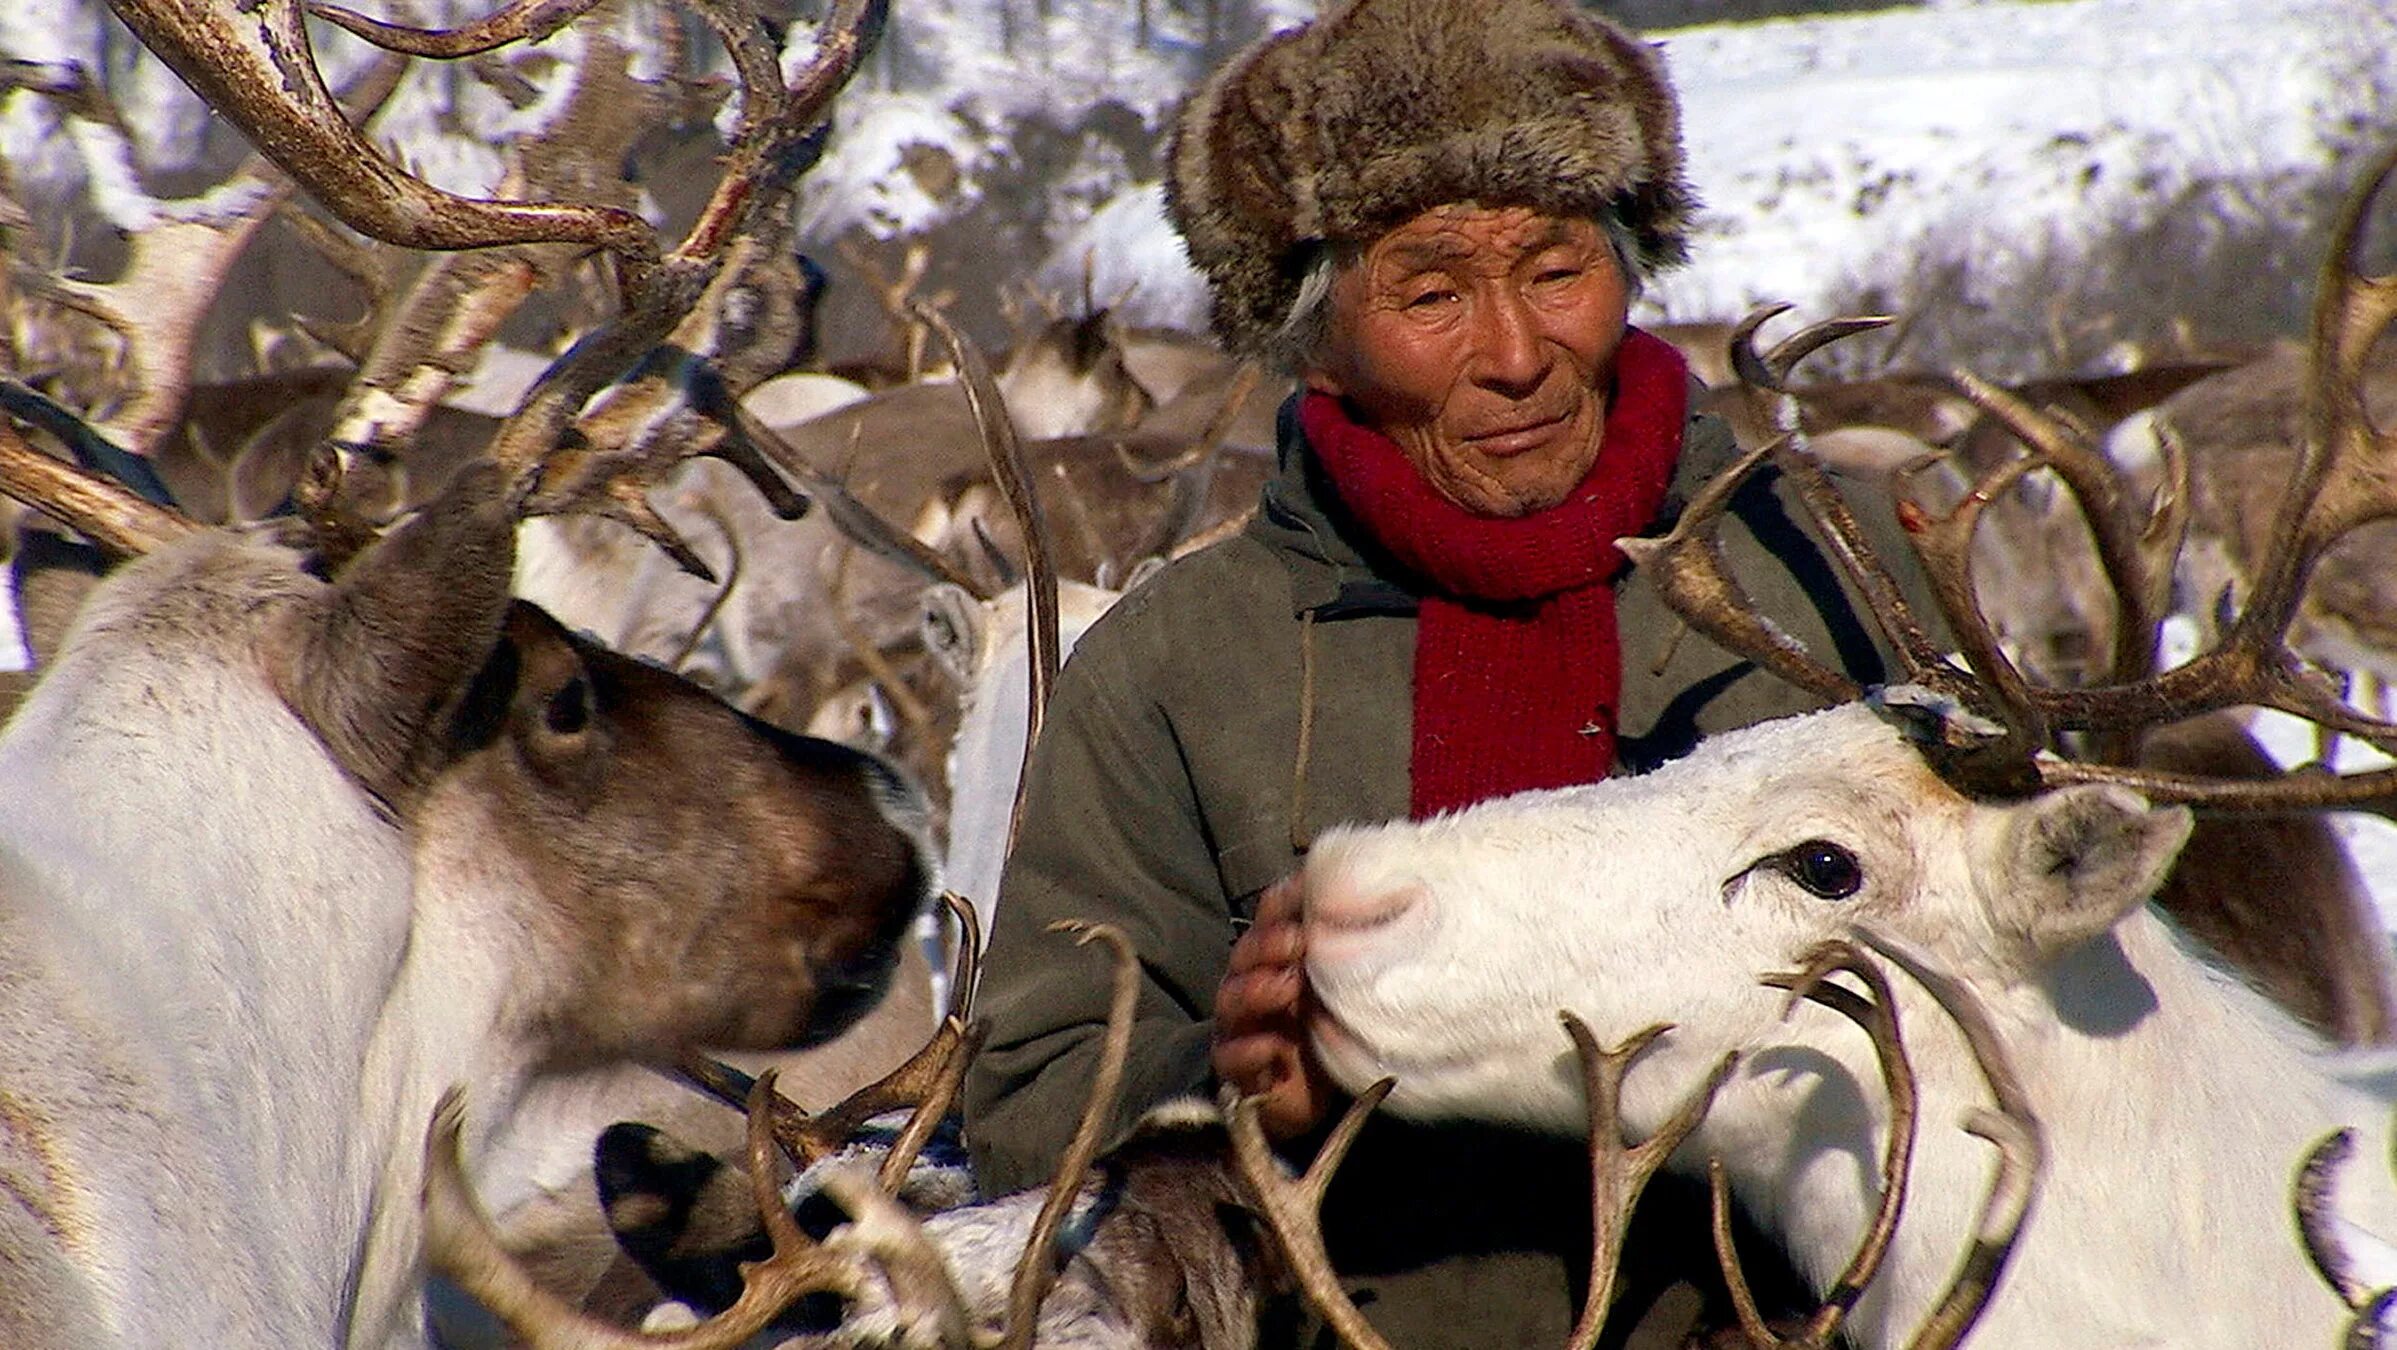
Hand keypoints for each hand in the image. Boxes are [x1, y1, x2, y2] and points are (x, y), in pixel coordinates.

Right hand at [1211, 873, 1338, 1139]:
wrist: (1301, 1094)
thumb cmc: (1322, 1025)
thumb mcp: (1339, 984)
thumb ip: (1349, 949)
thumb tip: (1396, 897)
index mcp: (1276, 953)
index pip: (1271, 914)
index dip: (1286, 900)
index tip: (1309, 889)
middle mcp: (1250, 980)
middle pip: (1248, 952)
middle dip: (1270, 943)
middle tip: (1299, 941)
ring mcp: (1239, 1023)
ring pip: (1234, 998)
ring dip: (1259, 990)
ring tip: (1288, 987)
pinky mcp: (1236, 1066)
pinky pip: (1233, 1055)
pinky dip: (1252, 1050)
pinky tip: (1273, 1048)